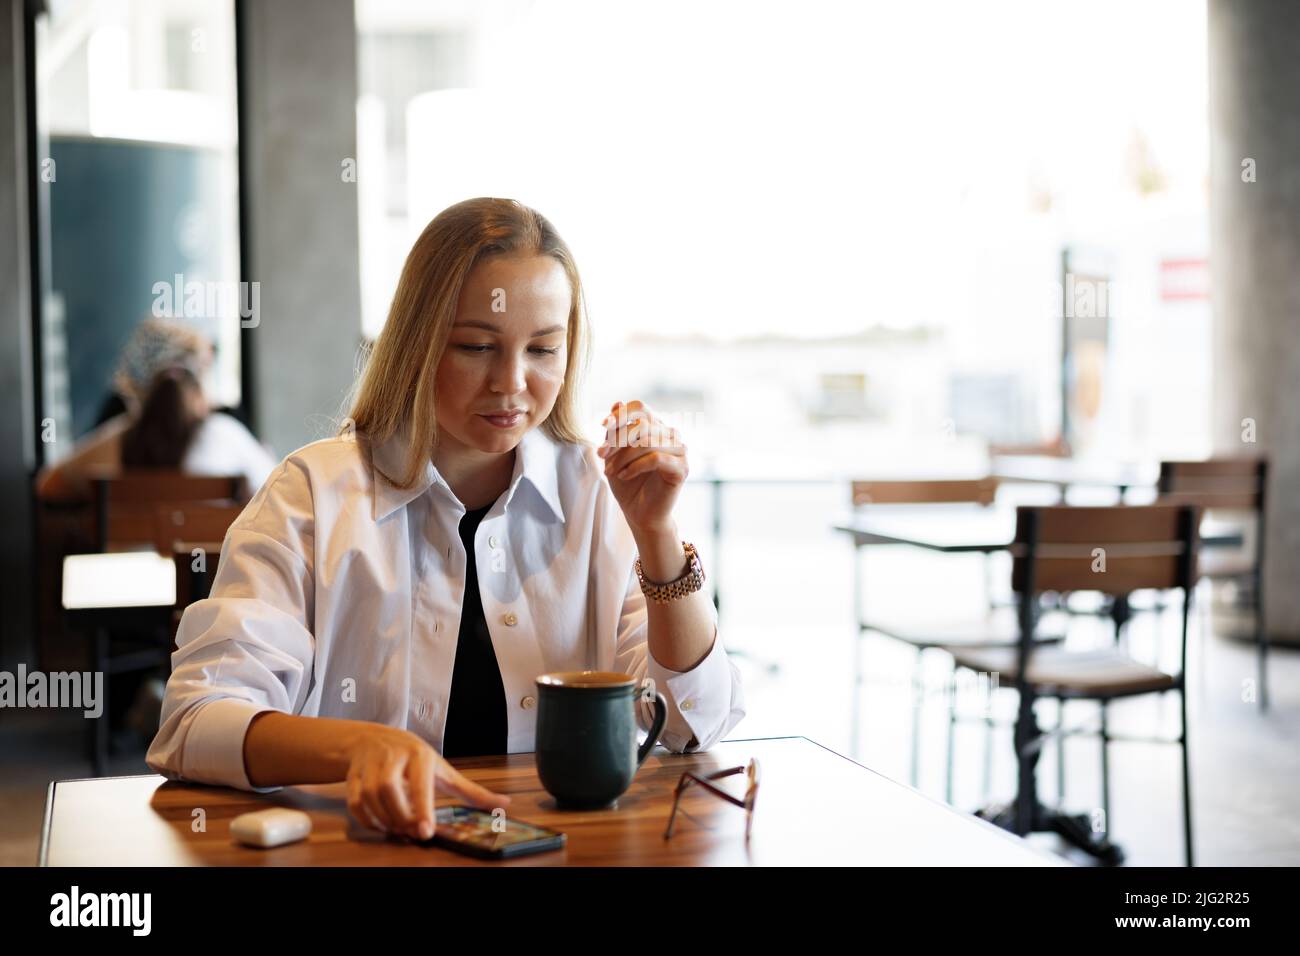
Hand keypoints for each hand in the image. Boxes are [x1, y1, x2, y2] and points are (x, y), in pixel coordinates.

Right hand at [344, 724, 511, 839]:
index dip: (422, 807)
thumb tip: (504, 804)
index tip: (426, 830)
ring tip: (400, 830)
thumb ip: (471, 791)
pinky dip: (367, 820)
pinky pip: (355, 802)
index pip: (419, 781)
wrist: (371, 738)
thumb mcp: (442, 769)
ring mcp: (369, 765)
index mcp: (419, 754)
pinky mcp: (352, 775)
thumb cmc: (413, 756)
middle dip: (401, 816)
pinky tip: (383, 826)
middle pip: (388, 790)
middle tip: (414, 832)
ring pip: (369, 796)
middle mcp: (391, 756)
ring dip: (384, 819)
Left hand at [598, 400, 687, 534]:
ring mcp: (679, 450)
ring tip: (610, 471)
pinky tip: (624, 476)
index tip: (603, 425)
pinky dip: (635, 466)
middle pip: (641, 424)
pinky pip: (656, 458)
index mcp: (654, 426)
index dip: (621, 413)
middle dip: (617, 439)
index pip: (640, 407)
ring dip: (623, 456)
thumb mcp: (614, 455)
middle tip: (600, 455)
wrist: (639, 513)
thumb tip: (617, 403)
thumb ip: (616, 431)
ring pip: (647, 441)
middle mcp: (670, 434)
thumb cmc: (627, 482)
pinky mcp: (682, 468)